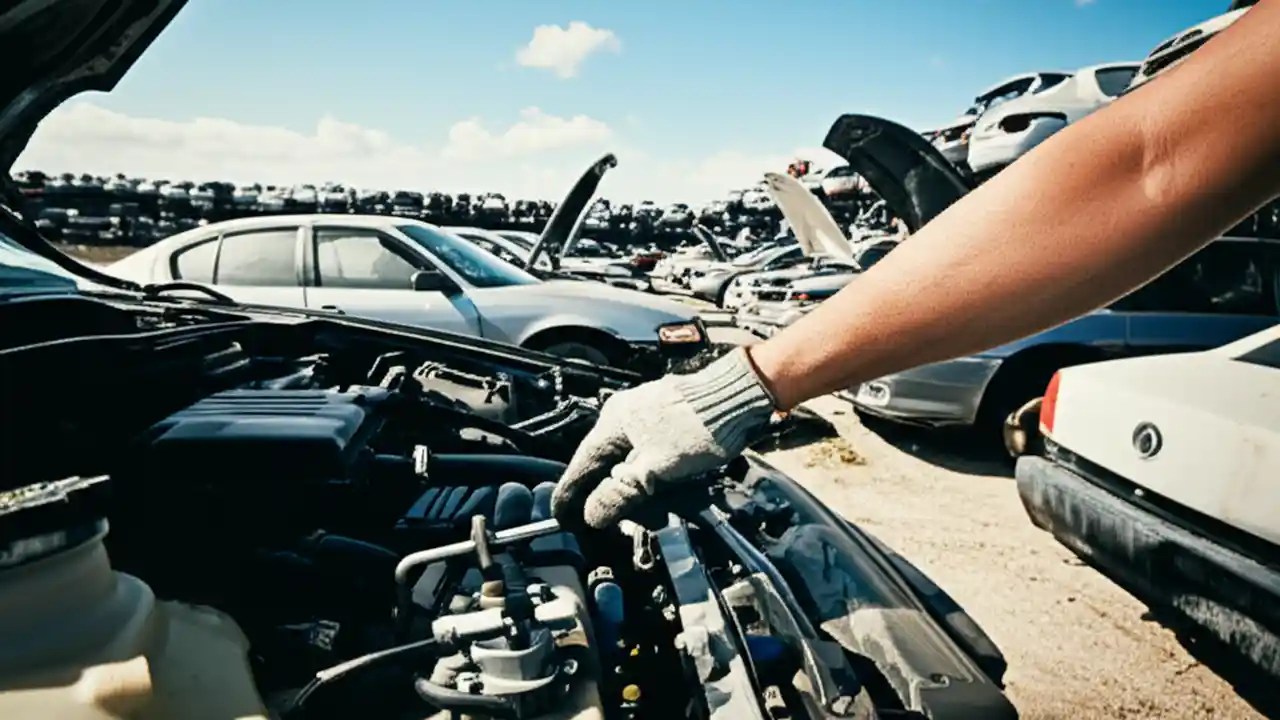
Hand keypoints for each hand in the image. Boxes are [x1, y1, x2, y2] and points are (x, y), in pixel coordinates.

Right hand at [551, 348, 777, 528]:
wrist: (740, 397)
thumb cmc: (698, 429)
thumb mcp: (654, 470)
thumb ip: (620, 494)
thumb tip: (592, 514)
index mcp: (612, 425)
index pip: (581, 466)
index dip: (570, 495)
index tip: (562, 516)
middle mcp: (624, 418)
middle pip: (608, 468)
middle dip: (621, 497)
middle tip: (634, 519)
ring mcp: (647, 418)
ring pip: (633, 464)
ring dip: (646, 490)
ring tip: (666, 507)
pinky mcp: (668, 422)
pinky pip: (653, 457)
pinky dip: (660, 477)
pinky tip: (676, 490)